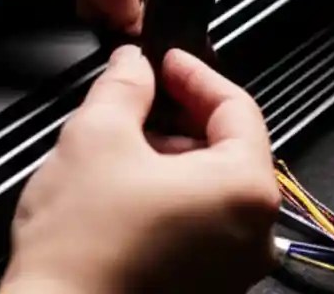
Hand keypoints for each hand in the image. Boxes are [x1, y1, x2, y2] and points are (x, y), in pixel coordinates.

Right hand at [0, 45, 279, 293]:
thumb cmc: (82, 252)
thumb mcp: (96, 136)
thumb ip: (124, 86)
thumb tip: (133, 66)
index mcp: (243, 190)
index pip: (236, 106)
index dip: (194, 74)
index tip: (165, 62)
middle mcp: (251, 235)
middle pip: (227, 149)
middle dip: (178, 119)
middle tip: (136, 102)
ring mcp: (230, 269)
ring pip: (209, 189)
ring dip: (169, 160)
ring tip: (118, 152)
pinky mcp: (203, 290)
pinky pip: (196, 227)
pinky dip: (167, 200)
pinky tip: (122, 193)